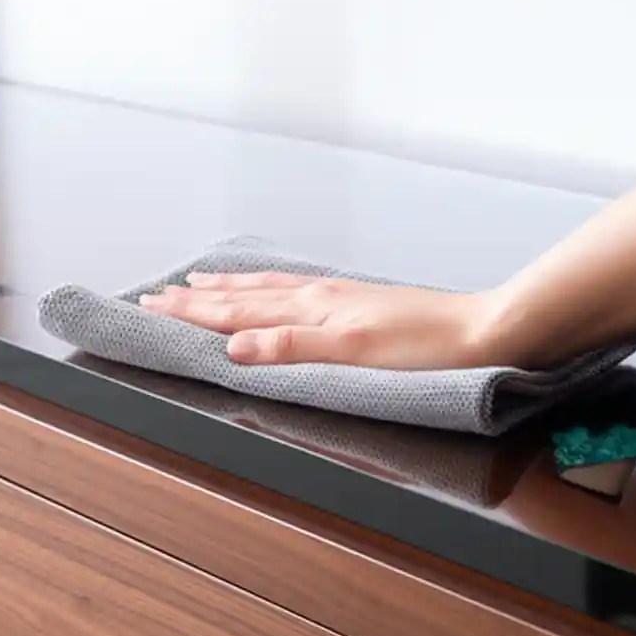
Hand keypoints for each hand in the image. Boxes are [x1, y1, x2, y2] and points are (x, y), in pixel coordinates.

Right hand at [138, 272, 505, 369]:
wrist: (482, 331)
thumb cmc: (425, 349)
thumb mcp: (353, 354)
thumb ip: (291, 347)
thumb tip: (234, 347)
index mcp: (311, 310)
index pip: (236, 311)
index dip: (192, 312)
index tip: (153, 305)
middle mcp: (317, 297)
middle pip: (243, 294)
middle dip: (196, 297)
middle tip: (156, 293)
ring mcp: (335, 296)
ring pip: (265, 287)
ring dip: (226, 287)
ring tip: (197, 281)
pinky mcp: (353, 302)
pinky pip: (291, 288)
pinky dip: (264, 285)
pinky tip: (268, 285)